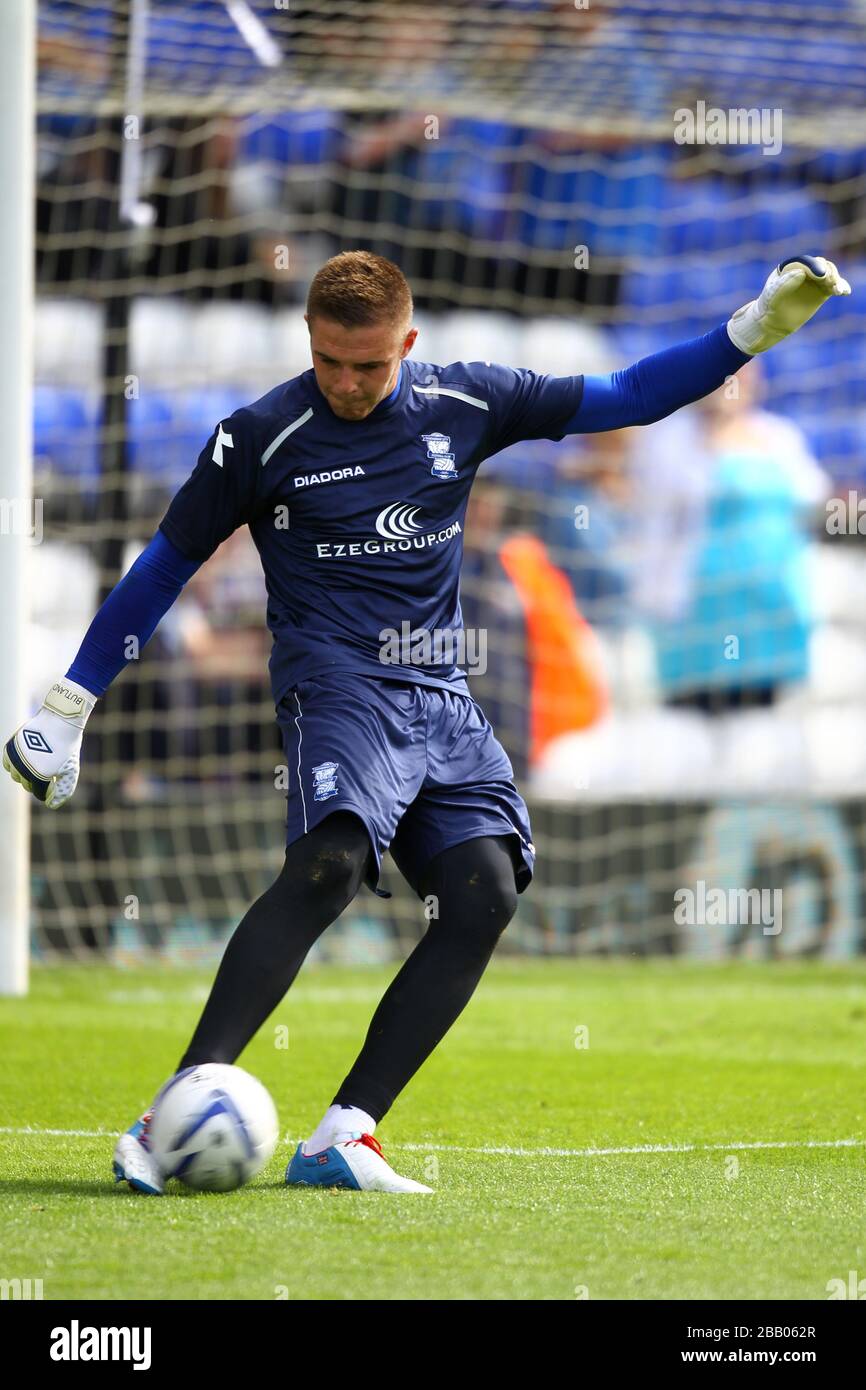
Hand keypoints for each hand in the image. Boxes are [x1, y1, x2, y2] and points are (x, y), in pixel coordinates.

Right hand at [3, 678, 96, 808]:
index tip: (51, 785)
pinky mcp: (11, 748)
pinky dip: (14, 765)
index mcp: (41, 776)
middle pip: (27, 786)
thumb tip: (51, 805)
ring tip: (36, 764)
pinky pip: (7, 764)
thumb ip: (63, 790)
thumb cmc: (67, 747)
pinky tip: (25, 760)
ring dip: (24, 775)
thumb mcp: (71, 770)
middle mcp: (25, 769)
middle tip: (45, 772)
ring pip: (16, 776)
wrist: (59, 721)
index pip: (39, 794)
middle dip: (35, 782)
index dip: (46, 792)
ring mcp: (17, 758)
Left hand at [727, 254, 850, 354]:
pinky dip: (841, 287)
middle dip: (827, 272)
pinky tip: (845, 292)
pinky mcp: (822, 292)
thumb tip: (802, 273)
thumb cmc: (769, 306)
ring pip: (829, 275)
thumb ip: (785, 283)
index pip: (805, 263)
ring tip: (838, 290)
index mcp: (790, 267)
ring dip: (836, 280)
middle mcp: (804, 270)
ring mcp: (814, 281)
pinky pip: (833, 287)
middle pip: (821, 266)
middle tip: (831, 282)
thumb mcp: (773, 295)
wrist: (772, 322)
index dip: (814, 266)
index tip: (820, 275)